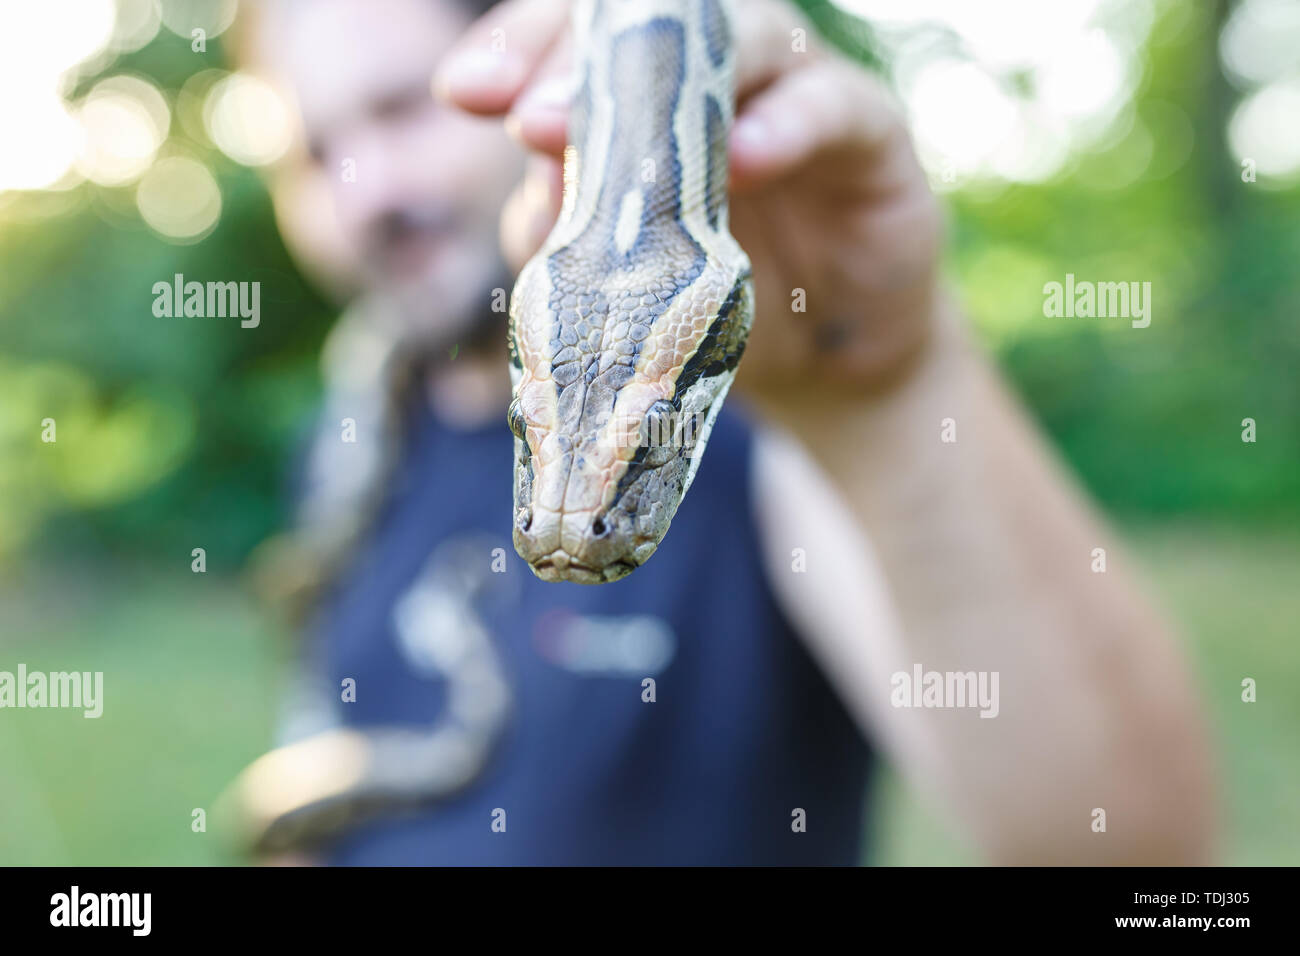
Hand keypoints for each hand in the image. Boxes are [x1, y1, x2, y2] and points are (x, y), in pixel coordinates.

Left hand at [435, 0, 943, 397]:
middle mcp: (716, 73)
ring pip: (741, 32)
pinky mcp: (869, 127)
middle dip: (578, 60)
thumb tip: (532, 209)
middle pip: (648, 18)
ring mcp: (794, 88)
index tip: (465, 94)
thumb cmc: (711, 306)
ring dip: (676, 80)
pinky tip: (745, 162)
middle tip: (530, 122)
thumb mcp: (625, 281)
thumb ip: (575, 237)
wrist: (826, 364)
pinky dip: (786, 125)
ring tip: (616, 141)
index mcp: (645, 97)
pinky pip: (830, 103)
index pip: (577, 38)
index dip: (518, 51)